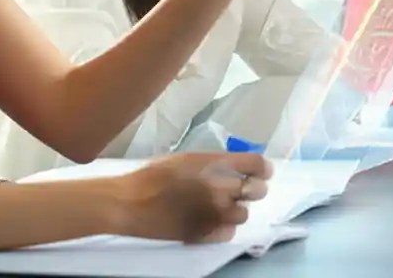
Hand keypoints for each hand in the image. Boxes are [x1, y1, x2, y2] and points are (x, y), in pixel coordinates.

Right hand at [119, 152, 271, 242]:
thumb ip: (214, 163)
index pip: (257, 165)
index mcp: (215, 165)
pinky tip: (212, 222)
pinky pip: (228, 232)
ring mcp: (214, 213)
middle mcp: (220, 188)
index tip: (261, 172)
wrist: (129, 202)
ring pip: (244, 214)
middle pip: (258, 191)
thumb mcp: (187, 158)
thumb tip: (234, 168)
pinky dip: (223, 228)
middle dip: (253, 189)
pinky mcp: (204, 233)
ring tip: (221, 207)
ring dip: (236, 210)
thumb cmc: (153, 175)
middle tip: (243, 190)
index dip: (263, 169)